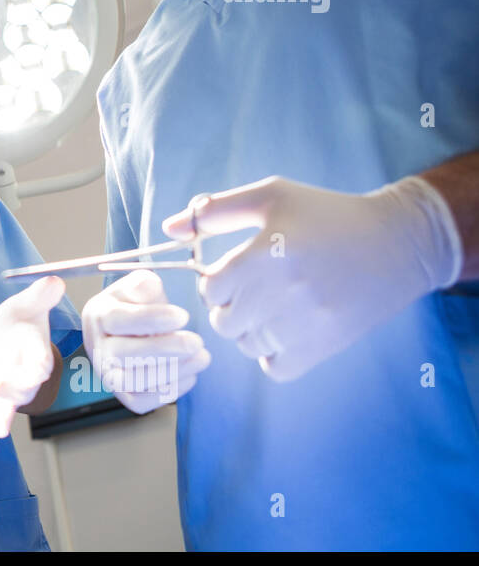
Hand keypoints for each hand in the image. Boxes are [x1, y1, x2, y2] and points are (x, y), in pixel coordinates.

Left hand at [0, 277, 64, 467]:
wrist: (6, 340)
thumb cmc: (19, 322)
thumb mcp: (26, 304)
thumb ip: (40, 295)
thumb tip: (54, 280)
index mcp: (33, 352)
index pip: (40, 358)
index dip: (39, 361)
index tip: (40, 366)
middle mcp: (22, 377)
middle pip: (24, 387)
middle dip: (16, 391)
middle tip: (5, 395)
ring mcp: (4, 392)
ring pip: (5, 408)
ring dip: (0, 419)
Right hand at [81, 270, 209, 413]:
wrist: (133, 329)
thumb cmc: (137, 306)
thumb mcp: (139, 286)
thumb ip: (142, 284)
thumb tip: (144, 289)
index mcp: (98, 315)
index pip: (118, 319)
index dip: (151, 319)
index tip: (182, 316)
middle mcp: (97, 346)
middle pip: (121, 353)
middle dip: (163, 349)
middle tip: (196, 342)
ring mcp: (107, 373)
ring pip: (131, 380)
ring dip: (170, 371)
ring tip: (201, 357)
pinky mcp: (123, 394)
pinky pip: (141, 402)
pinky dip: (167, 392)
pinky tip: (189, 375)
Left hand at [164, 175, 460, 381]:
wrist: (396, 243)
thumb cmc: (325, 214)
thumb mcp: (270, 197)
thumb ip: (214, 212)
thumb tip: (168, 230)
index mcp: (264, 255)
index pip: (211, 288)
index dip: (218, 281)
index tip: (237, 272)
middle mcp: (282, 293)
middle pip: (224, 321)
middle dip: (231, 306)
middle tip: (255, 290)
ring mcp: (304, 325)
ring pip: (246, 345)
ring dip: (251, 329)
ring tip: (273, 306)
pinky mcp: (324, 347)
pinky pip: (275, 368)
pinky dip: (273, 354)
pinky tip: (286, 330)